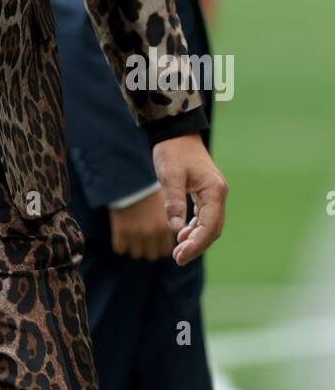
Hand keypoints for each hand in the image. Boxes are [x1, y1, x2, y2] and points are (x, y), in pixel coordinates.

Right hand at [108, 188, 173, 260]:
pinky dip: (122, 244)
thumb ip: (172, 219)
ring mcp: (135, 233)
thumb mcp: (165, 202)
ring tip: (134, 234)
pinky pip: (120, 248)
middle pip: (153, 255)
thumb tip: (180, 230)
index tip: (157, 238)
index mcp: (165, 226)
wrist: (129, 175)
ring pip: (137, 253)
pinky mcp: (120, 230)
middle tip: (145, 237)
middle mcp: (151, 232)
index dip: (162, 244)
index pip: (167, 249)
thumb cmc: (149, 187)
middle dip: (150, 248)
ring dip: (135, 247)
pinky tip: (123, 233)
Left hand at [152, 133, 227, 265]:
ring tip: (178, 250)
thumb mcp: (170, 175)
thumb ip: (174, 201)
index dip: (196, 244)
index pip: (209, 226)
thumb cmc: (173, 151)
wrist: (176, 132)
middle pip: (212, 229)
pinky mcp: (206, 193)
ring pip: (209, 224)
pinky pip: (204, 216)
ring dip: (195, 239)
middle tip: (178, 258)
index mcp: (214, 191)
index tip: (180, 255)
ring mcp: (214, 194)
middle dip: (196, 245)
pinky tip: (182, 235)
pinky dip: (194, 228)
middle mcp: (218, 194)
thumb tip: (176, 229)